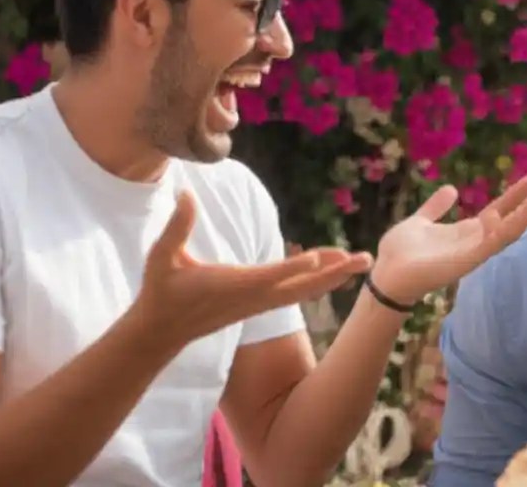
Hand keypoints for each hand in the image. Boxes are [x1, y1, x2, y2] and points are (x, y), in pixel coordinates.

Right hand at [131, 191, 371, 349]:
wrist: (161, 331)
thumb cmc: (161, 291)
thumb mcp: (162, 257)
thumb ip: (177, 226)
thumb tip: (186, 194)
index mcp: (233, 285)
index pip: (268, 276)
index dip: (293, 267)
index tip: (318, 258)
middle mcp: (252, 297)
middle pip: (302, 287)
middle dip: (335, 272)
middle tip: (365, 259)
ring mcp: (258, 304)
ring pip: (304, 292)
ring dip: (333, 276)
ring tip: (358, 261)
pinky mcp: (258, 306)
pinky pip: (296, 294)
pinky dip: (317, 282)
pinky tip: (332, 272)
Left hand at [370, 174, 526, 303]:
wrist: (386, 274)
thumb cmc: (399, 252)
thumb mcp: (420, 221)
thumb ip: (436, 207)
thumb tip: (451, 189)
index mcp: (465, 232)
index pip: (498, 210)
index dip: (514, 195)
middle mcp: (474, 242)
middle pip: (510, 219)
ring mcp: (474, 252)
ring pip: (508, 230)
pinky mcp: (468, 261)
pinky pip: (493, 243)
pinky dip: (507, 229)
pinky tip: (521, 215)